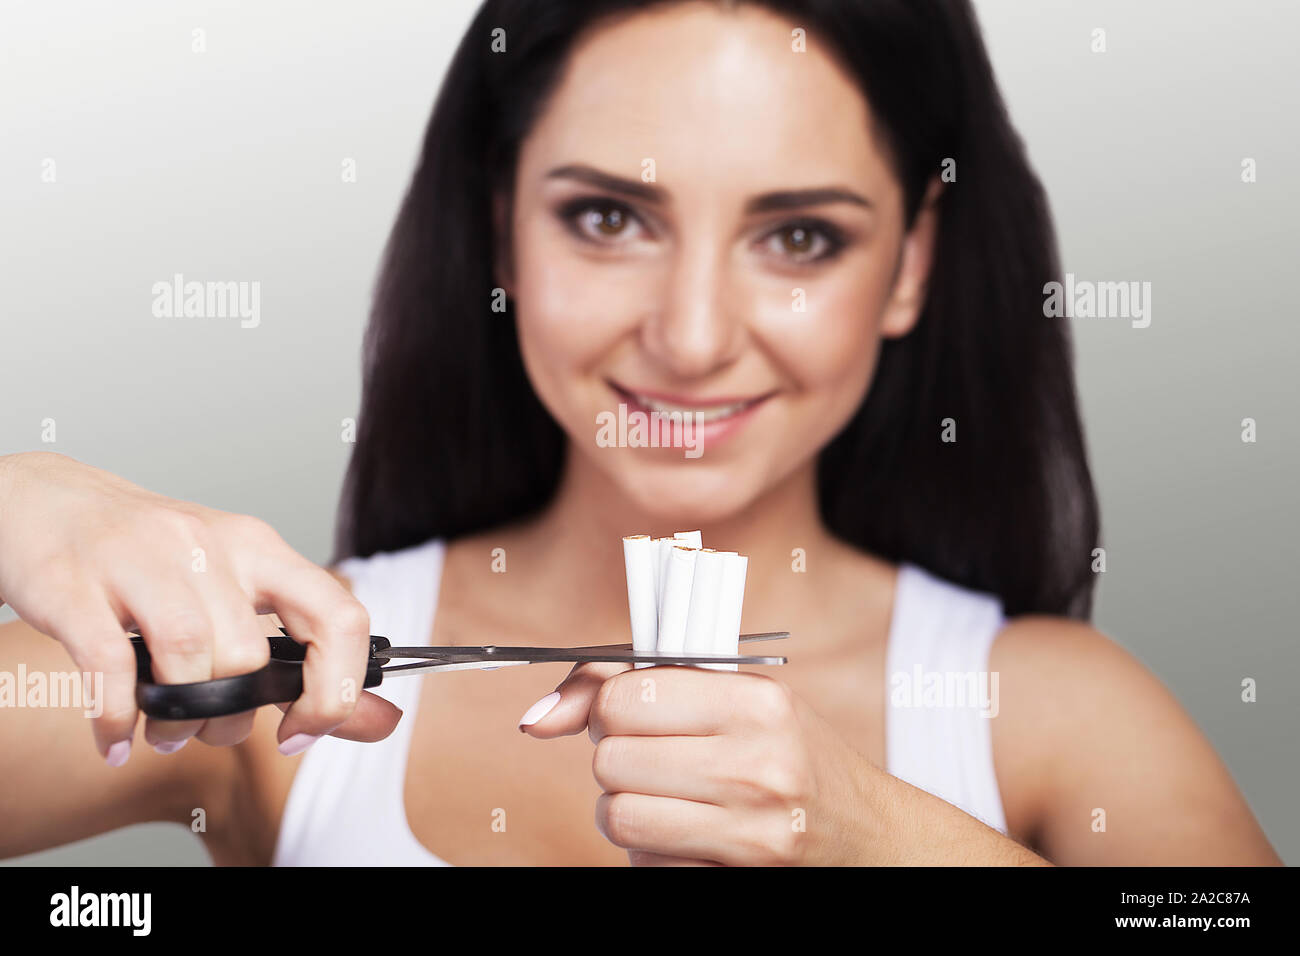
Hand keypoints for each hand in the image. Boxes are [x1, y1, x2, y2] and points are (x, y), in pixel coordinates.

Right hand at [0, 452, 399, 763]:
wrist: (47, 501)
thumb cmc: (150, 558)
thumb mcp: (239, 592)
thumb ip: (310, 662)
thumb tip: (383, 717)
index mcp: (260, 549)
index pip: (339, 615)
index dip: (337, 687)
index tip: (305, 729)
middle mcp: (209, 547)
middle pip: (251, 653)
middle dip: (234, 717)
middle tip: (210, 729)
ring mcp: (141, 561)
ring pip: (191, 657)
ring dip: (180, 720)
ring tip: (165, 731)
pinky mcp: (76, 584)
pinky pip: (109, 667)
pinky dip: (116, 719)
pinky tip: (116, 739)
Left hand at [520, 661, 875, 864]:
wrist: (868, 836)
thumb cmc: (791, 753)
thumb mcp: (736, 699)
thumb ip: (636, 689)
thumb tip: (534, 719)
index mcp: (756, 702)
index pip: (623, 699)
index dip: (612, 709)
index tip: (634, 716)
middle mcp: (756, 765)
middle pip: (610, 762)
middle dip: (618, 762)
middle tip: (656, 760)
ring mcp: (750, 832)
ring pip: (616, 817)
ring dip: (627, 809)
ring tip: (669, 798)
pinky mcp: (738, 878)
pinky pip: (643, 863)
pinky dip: (652, 850)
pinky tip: (692, 835)